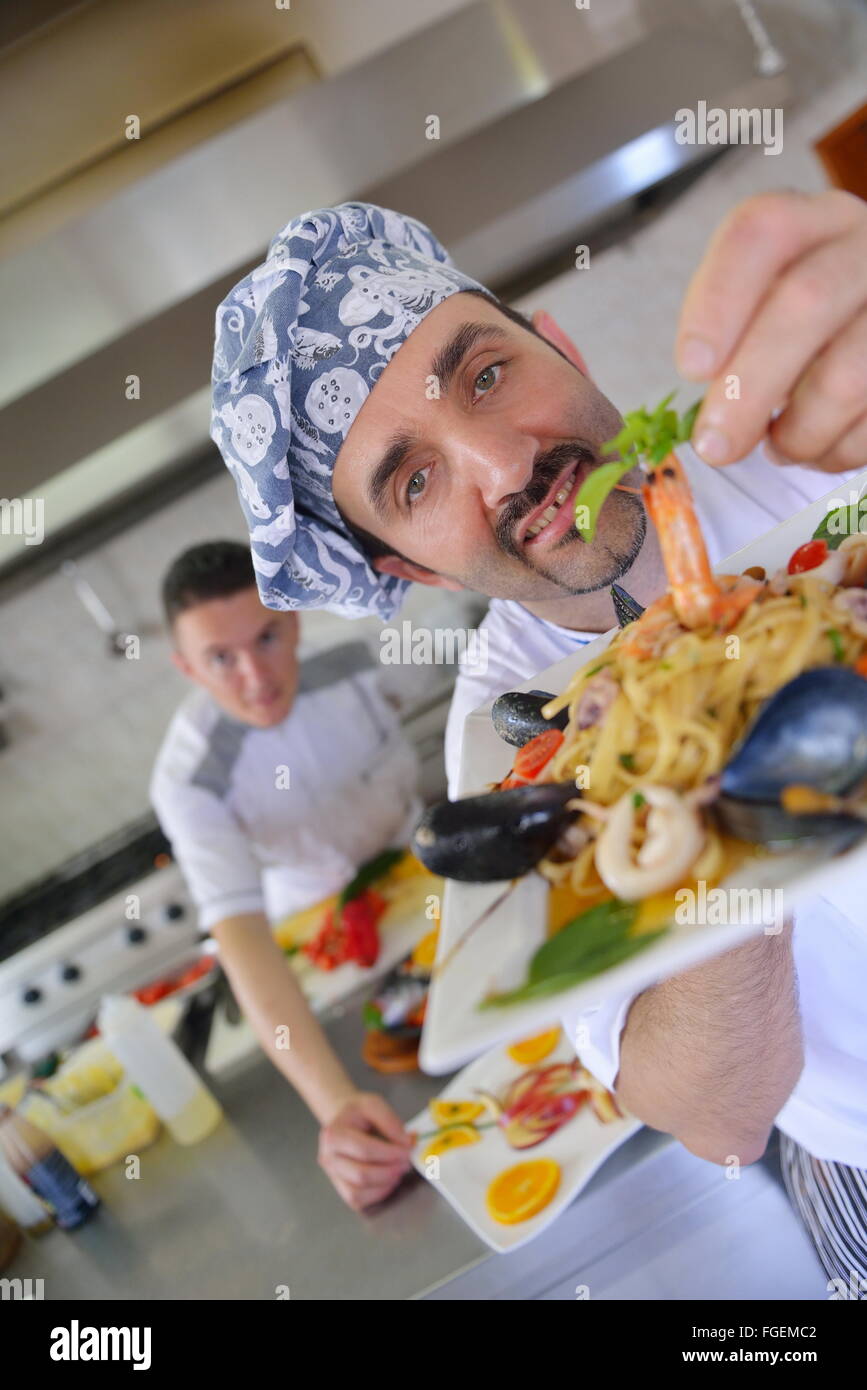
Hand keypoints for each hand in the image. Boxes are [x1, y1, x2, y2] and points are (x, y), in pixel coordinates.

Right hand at [318, 1092, 413, 1210]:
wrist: (344, 1120)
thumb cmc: (358, 1114)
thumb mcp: (373, 1105)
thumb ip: (390, 1121)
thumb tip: (406, 1143)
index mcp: (333, 1135)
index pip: (364, 1150)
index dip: (390, 1153)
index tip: (408, 1150)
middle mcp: (327, 1158)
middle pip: (361, 1175)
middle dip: (389, 1171)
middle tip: (406, 1162)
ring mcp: (332, 1176)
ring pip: (357, 1193)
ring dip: (384, 1185)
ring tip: (398, 1170)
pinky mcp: (340, 1188)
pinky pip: (358, 1201)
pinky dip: (377, 1194)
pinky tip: (389, 1180)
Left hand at [676, 189, 866, 471]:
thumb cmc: (807, 331)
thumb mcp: (764, 312)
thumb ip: (732, 344)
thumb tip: (714, 423)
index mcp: (813, 222)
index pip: (760, 233)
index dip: (718, 302)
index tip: (692, 368)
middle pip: (805, 301)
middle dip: (748, 387)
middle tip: (715, 447)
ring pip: (848, 375)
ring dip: (799, 432)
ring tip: (778, 448)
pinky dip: (837, 452)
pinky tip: (820, 449)